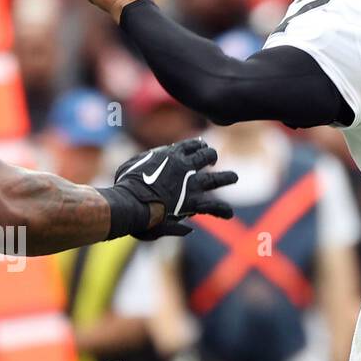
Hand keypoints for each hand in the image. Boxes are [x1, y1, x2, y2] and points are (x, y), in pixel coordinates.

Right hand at [110, 138, 235, 239]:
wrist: (131, 201)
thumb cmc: (125, 185)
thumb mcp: (132, 166)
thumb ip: (145, 164)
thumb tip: (155, 166)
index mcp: (169, 154)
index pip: (189, 145)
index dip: (195, 146)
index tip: (199, 146)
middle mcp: (184, 166)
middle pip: (205, 157)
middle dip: (210, 156)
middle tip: (213, 160)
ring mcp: (191, 184)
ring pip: (215, 179)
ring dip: (226, 177)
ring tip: (234, 177)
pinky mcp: (192, 203)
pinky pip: (213, 207)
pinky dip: (222, 210)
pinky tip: (229, 214)